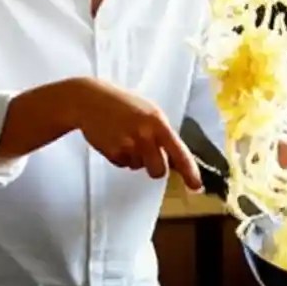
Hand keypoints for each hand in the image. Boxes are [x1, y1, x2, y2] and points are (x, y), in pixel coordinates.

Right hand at [67, 77, 201, 189]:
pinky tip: (115, 139)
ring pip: (139, 167)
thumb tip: (177, 161)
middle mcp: (144, 135)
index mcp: (158, 123)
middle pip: (159, 170)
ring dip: (135, 159)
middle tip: (147, 154)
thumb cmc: (124, 105)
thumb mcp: (150, 112)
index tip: (197, 186)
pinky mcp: (111, 152)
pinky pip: (122, 164)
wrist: (89, 100)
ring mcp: (126, 144)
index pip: (180, 152)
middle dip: (155, 167)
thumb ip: (163, 135)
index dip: (190, 171)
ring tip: (127, 138)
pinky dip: (120, 156)